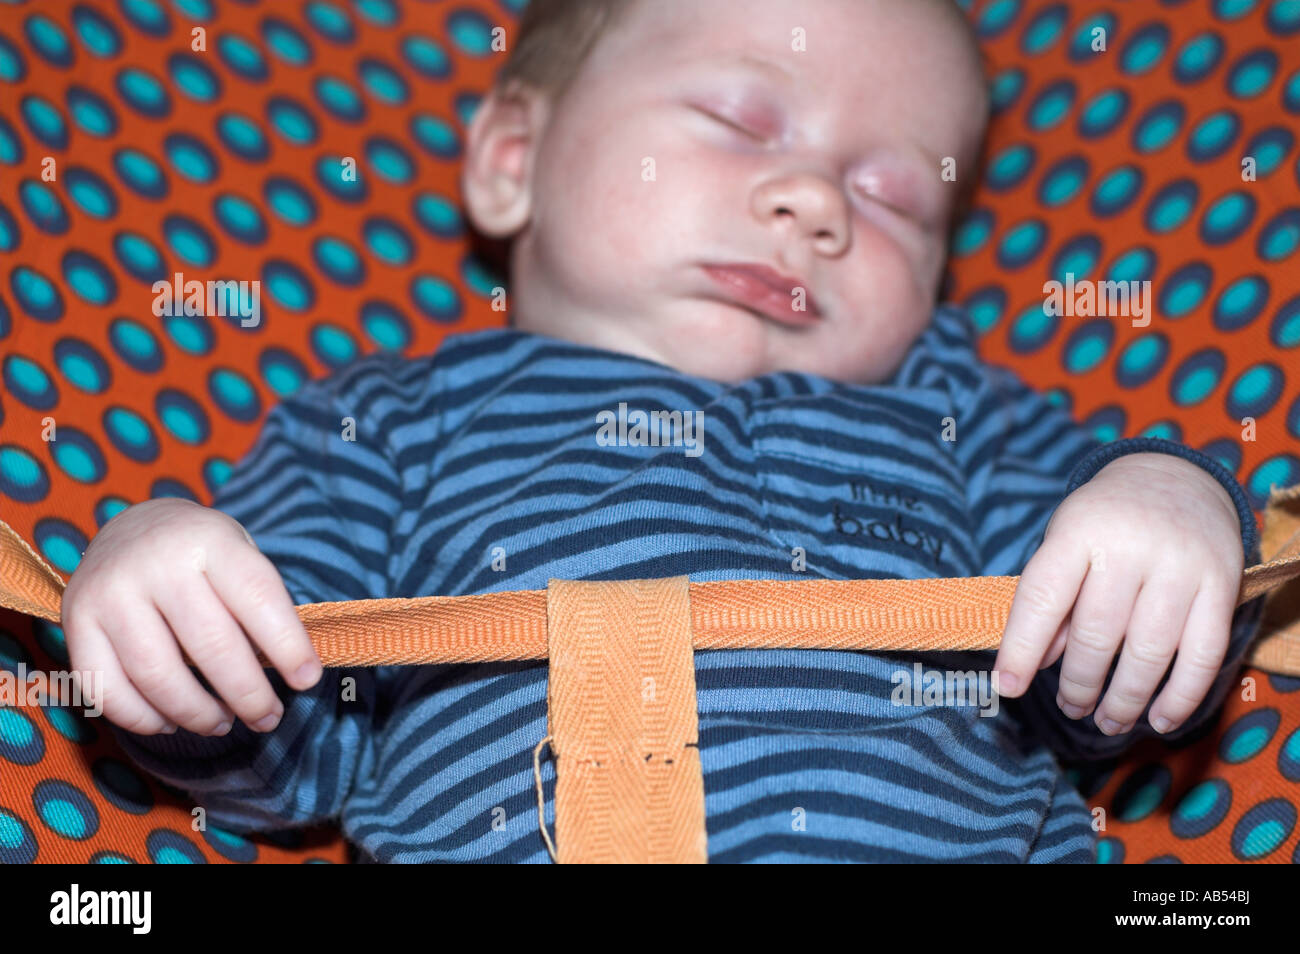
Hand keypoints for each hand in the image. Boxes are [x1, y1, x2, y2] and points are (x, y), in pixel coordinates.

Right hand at [61, 498, 322, 736]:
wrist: (134, 527)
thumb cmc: (204, 555)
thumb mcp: (240, 556)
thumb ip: (261, 607)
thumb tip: (294, 676)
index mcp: (210, 540)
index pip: (257, 598)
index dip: (288, 647)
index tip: (308, 681)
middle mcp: (156, 563)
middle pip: (210, 646)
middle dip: (248, 695)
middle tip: (268, 718)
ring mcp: (109, 591)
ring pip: (158, 675)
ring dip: (198, 714)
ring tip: (223, 722)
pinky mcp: (75, 621)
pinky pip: (105, 689)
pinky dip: (143, 718)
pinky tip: (171, 721)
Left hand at [993, 453, 1244, 735]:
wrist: (1175, 479)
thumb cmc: (1104, 523)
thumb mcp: (1064, 543)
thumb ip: (1051, 600)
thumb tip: (1039, 664)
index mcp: (1079, 530)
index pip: (1042, 596)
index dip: (1021, 648)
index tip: (1008, 687)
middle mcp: (1130, 545)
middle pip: (1098, 633)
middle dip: (1079, 683)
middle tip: (1071, 707)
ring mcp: (1180, 565)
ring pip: (1150, 652)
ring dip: (1125, 699)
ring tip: (1107, 721)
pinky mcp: (1221, 584)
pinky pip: (1203, 655)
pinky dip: (1181, 696)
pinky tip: (1160, 719)